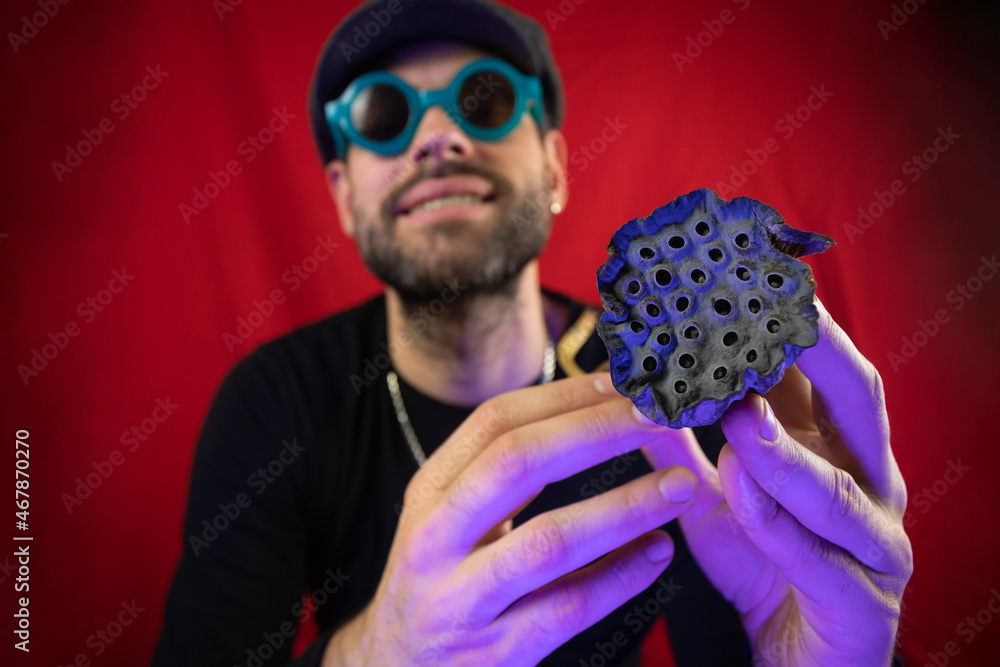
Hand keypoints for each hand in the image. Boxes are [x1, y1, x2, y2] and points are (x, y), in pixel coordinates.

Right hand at [322, 374, 699, 665]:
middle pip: (518, 463)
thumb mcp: (447, 514)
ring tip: (679, 485)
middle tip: (656, 417)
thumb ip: (502, 470)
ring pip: (550, 541)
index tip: (621, 384)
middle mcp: (435, 538)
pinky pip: (569, 608)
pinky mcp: (496, 653)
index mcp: (429, 491)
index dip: (563, 396)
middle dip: (596, 432)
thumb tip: (586, 410)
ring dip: (624, 506)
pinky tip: (658, 552)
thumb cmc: (436, 578)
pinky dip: (621, 576)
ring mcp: (462, 599)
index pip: (495, 421)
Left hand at [641, 299, 912, 665]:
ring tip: (739, 416)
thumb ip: (680, 442)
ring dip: (785, 449)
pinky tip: (741, 496)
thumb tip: (633, 387)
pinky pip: (822, 558)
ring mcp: (874, 537)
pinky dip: (782, 526)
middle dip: (819, 352)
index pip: (816, 368)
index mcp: (831, 444)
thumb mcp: (713, 495)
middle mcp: (865, 479)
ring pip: (839, 485)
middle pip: (858, 400)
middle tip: (773, 314)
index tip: (745, 277)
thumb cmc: (767, 565)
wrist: (803, 655)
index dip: (786, 320)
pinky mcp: (863, 597)